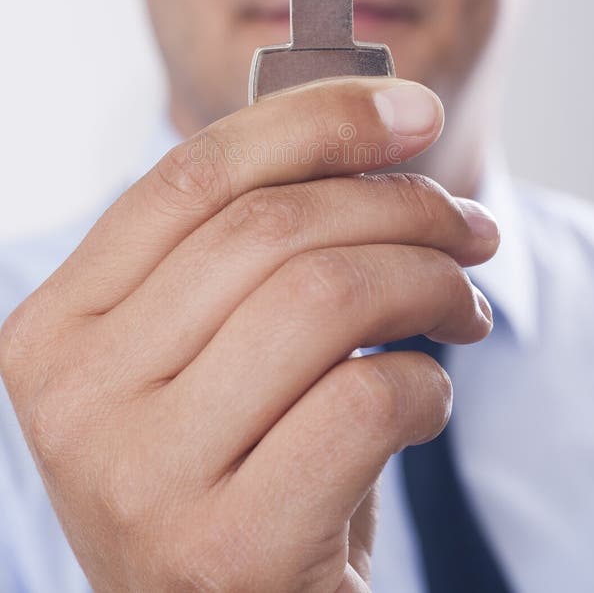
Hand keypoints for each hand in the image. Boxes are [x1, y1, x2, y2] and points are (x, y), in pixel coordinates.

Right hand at [0, 78, 498, 592]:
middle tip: (466, 225)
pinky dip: (425, 384)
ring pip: (322, 298)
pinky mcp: (226, 550)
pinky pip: (363, 404)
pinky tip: (424, 397)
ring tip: (461, 304)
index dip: (313, 121)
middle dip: (399, 204)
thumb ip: (248, 247)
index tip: (408, 113)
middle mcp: (78, 397)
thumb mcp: (204, 351)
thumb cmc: (226, 465)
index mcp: (59, 327)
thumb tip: (371, 129)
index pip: (191, 176)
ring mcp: (141, 478)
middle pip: (269, 228)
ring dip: (426, 283)